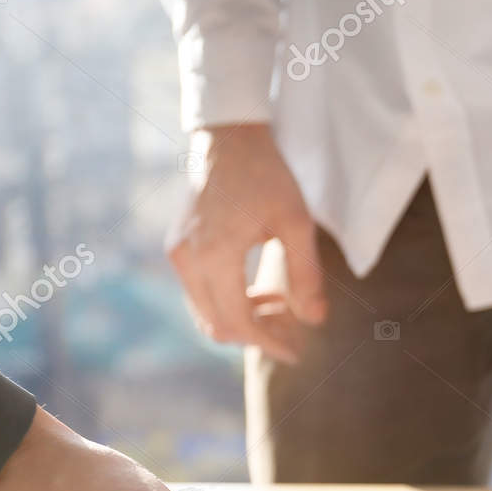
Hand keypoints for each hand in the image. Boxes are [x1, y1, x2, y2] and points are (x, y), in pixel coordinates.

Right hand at [167, 123, 326, 363]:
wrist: (229, 138)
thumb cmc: (267, 176)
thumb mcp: (297, 223)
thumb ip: (306, 274)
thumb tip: (314, 321)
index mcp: (214, 254)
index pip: (239, 321)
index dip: (269, 343)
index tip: (297, 352)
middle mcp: (186, 259)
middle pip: (217, 325)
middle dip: (257, 336)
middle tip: (294, 329)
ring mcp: (177, 254)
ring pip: (206, 314)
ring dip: (243, 321)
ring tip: (281, 305)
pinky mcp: (177, 248)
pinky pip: (200, 295)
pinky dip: (229, 304)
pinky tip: (260, 292)